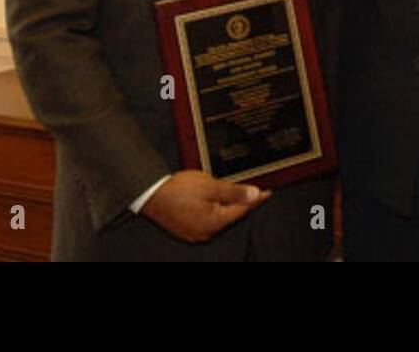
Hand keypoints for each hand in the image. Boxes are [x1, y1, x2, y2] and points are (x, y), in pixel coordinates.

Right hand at [140, 170, 271, 242]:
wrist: (150, 195)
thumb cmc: (178, 189)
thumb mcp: (210, 186)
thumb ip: (234, 191)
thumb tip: (254, 194)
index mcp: (214, 222)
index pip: (242, 210)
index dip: (256, 199)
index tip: (268, 193)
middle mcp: (206, 232)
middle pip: (231, 215)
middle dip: (241, 202)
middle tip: (252, 190)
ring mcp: (196, 233)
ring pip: (219, 217)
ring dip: (226, 205)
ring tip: (230, 192)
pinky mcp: (187, 230)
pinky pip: (207, 220)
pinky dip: (213, 210)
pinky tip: (213, 200)